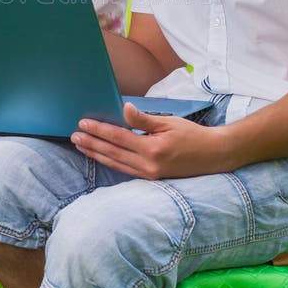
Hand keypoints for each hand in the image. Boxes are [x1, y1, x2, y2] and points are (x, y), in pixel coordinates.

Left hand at [71, 102, 230, 179]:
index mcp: (153, 149)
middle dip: (91, 144)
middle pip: (112, 153)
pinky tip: (100, 156)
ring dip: (96, 154)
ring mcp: (149, 174)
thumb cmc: (192, 135)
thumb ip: (143, 119)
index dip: (99, 130)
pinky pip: (124, 170)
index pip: (118, 138)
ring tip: (81, 146)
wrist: (214, 156)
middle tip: (74, 136)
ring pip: (115, 163)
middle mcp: (148, 165)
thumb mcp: (169, 122)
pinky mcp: (151, 178)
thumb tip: (123, 109)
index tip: (83, 123)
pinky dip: (110, 162)